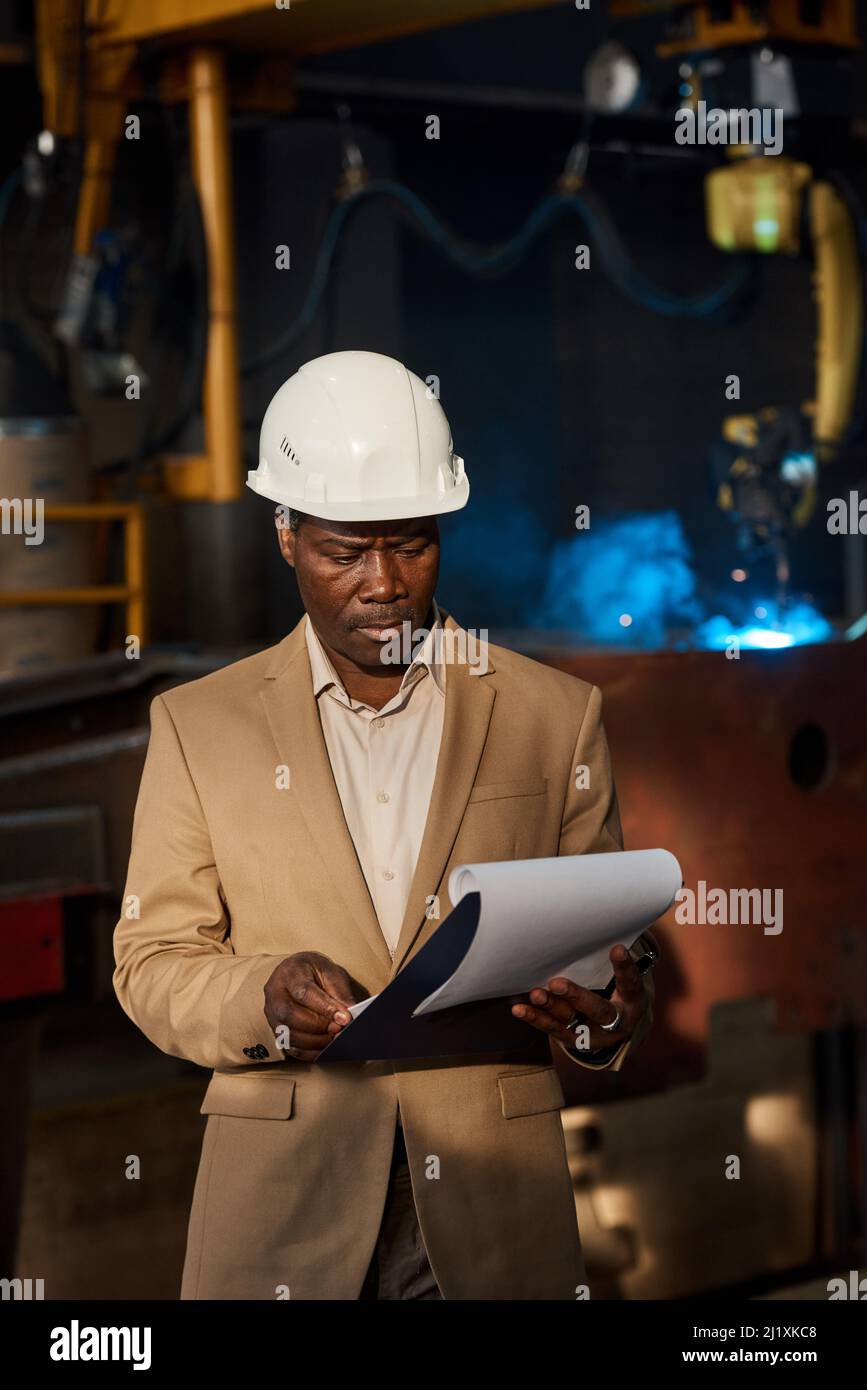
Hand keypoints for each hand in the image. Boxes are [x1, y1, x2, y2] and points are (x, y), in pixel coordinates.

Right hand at [264, 951, 354, 1060]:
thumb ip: (340, 994)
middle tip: (339, 1029)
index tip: (345, 1018)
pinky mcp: (276, 1030)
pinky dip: (310, 1052)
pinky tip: (325, 1048)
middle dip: (318, 1025)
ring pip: (288, 1034)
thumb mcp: (331, 973)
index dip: (325, 1007)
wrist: (299, 972)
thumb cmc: (316, 972)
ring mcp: (271, 1013)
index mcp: (289, 972)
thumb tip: (349, 1017)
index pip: (303, 992)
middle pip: (290, 1014)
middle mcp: (274, 993)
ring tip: (334, 1038)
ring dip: (315, 1041)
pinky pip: (290, 1047)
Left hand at [510, 944, 647, 1054]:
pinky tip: (519, 1009)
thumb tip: (585, 928)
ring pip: (570, 1020)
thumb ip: (608, 962)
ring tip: (535, 994)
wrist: (616, 1031)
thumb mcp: (622, 981)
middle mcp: (614, 1022)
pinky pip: (552, 1029)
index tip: (617, 948)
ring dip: (550, 1007)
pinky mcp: (572, 1041)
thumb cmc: (615, 992)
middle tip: (556, 983)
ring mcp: (593, 1034)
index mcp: (632, 1002)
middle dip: (576, 997)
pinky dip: (535, 1018)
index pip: (630, 983)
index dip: (625, 967)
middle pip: (598, 1010)